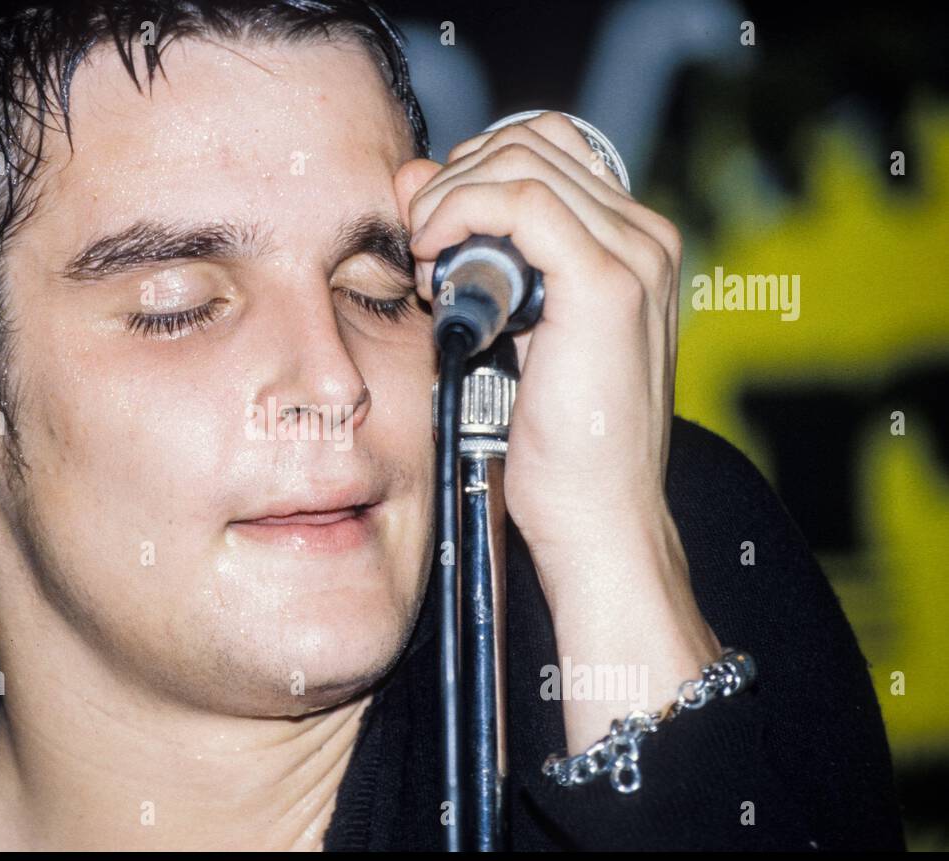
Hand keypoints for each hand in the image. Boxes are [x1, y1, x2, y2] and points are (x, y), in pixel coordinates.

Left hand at [393, 113, 721, 752]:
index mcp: (629, 245)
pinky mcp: (606, 284)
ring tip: (423, 258)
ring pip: (520, 161)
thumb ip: (476, 256)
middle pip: (530, 141)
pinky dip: (459, 215)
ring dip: (449, 198)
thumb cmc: (556, 444)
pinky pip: (518, 203)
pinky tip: (433, 260)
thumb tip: (418, 183)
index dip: (471, 171)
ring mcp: (632, 256)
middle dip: (454, 179)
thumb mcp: (509, 330)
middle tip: (418, 241)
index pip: (543, 151)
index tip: (427, 228)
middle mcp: (642, 238)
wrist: (597, 518)